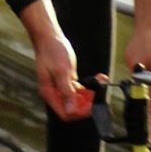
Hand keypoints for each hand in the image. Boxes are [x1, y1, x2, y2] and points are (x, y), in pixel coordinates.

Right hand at [19, 0, 92, 120]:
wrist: (50, 37)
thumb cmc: (52, 52)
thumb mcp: (61, 71)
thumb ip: (66, 92)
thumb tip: (70, 112)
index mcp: (50, 93)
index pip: (66, 114)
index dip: (79, 111)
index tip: (91, 102)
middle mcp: (55, 93)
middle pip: (73, 108)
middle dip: (87, 102)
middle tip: (97, 91)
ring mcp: (61, 88)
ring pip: (78, 100)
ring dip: (91, 94)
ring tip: (101, 80)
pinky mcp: (67, 81)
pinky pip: (79, 90)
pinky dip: (89, 86)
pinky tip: (99, 78)